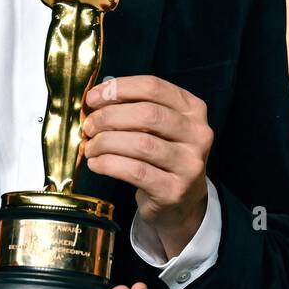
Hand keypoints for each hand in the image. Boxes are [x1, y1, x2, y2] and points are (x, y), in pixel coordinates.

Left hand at [81, 75, 212, 254]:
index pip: (154, 87)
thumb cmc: (162, 156)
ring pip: (141, 143)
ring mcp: (189, 164)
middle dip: (110, 117)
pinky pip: (135, 171)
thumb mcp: (159, 127)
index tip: (94, 97)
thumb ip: (134, 107)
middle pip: (148, 114)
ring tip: (91, 146)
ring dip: (106, 142)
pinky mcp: (174, 189)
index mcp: (193, 109)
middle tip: (90, 125)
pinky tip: (96, 163)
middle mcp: (198, 134)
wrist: (181, 201)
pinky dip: (109, 164)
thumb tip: (97, 98)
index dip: (120, 89)